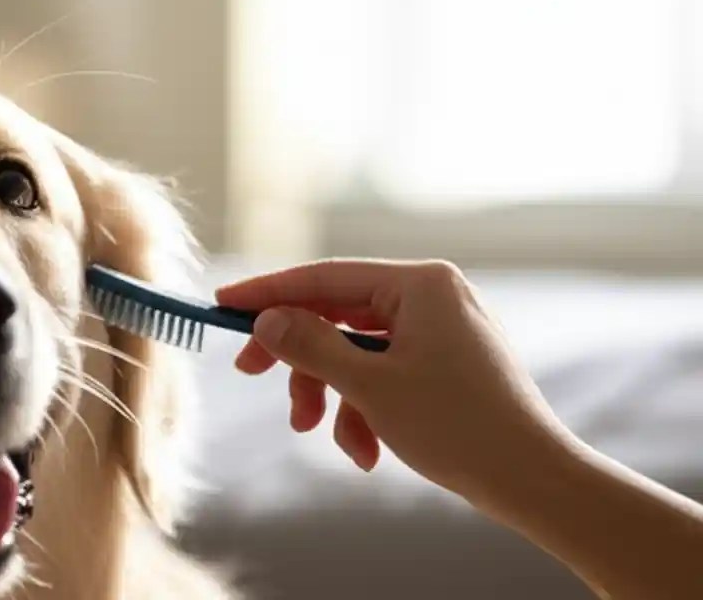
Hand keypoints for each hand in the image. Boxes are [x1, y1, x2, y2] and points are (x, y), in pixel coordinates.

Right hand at [217, 259, 571, 500]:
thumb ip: (311, 346)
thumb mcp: (370, 386)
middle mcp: (431, 296)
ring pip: (355, 351)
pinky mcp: (444, 364)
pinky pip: (383, 374)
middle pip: (336, 314)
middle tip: (252, 375)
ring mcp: (441, 330)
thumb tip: (267, 320)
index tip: (222, 307)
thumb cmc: (458, 426)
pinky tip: (367, 451)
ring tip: (322, 434)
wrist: (534, 480)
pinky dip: (364, 409)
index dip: (267, 292)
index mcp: (419, 284)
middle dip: (300, 358)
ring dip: (331, 395)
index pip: (323, 277)